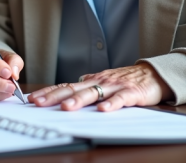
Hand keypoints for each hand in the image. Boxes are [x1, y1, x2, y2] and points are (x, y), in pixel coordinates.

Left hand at [28, 63, 172, 111]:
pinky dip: (111, 104)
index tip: (32, 99)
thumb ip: (88, 84)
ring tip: (65, 108)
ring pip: (93, 93)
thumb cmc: (127, 80)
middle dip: (54, 96)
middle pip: (73, 89)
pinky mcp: (131, 93)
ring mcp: (114, 86)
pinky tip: (102, 111)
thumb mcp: (103, 81)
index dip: (48, 92)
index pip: (65, 86)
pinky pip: (120, 99)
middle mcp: (99, 82)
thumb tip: (72, 83)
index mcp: (91, 81)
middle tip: (39, 103)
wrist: (153, 75)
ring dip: (79, 100)